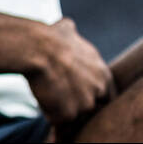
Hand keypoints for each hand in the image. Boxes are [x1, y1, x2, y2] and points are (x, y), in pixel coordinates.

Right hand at [25, 18, 114, 132]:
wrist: (36, 48)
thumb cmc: (49, 37)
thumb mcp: (65, 29)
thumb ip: (72, 34)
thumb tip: (66, 26)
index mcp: (102, 72)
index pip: (105, 91)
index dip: (90, 90)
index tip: (75, 88)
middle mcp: (98, 89)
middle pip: (89, 103)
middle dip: (74, 99)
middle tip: (55, 89)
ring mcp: (84, 104)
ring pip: (72, 111)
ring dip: (59, 104)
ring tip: (43, 89)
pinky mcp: (67, 113)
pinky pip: (56, 118)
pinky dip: (47, 110)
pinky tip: (38, 95)